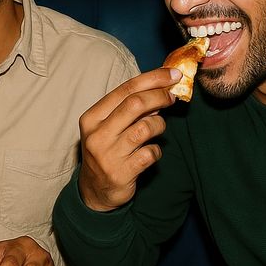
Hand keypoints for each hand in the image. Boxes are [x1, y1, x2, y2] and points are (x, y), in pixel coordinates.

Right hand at [77, 68, 180, 210]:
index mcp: (92, 117)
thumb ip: (129, 109)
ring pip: (145, 128)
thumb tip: (160, 89)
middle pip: (135, 104)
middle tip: (173, 97)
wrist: (95, 190)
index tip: (173, 74)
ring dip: (159, 125)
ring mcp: (108, 155)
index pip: (125, 90)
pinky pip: (150, 153)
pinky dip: (156, 150)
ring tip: (157, 129)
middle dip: (160, 96)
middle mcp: (97, 134)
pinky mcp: (121, 173)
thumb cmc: (107, 150)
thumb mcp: (109, 126)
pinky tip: (151, 152)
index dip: (153, 79)